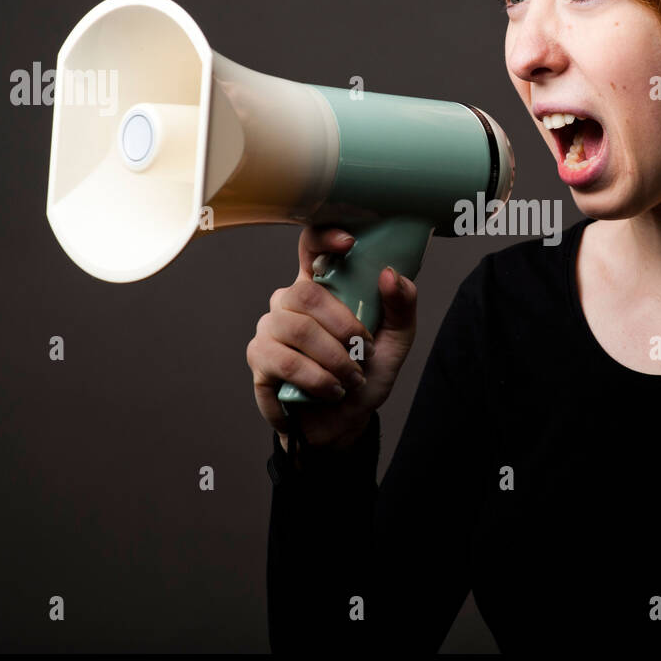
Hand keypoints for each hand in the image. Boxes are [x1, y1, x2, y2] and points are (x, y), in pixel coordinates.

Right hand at [246, 226, 418, 453]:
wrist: (343, 422)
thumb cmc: (364, 374)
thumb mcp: (395, 341)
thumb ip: (400, 306)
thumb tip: (391, 274)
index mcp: (321, 287)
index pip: (311, 247)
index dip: (323, 237)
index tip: (349, 242)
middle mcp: (290, 301)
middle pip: (306, 294)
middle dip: (343, 327)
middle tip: (364, 352)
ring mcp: (270, 328)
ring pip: (297, 330)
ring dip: (334, 359)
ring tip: (351, 378)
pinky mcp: (259, 359)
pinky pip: (285, 361)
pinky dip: (317, 379)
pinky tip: (331, 390)